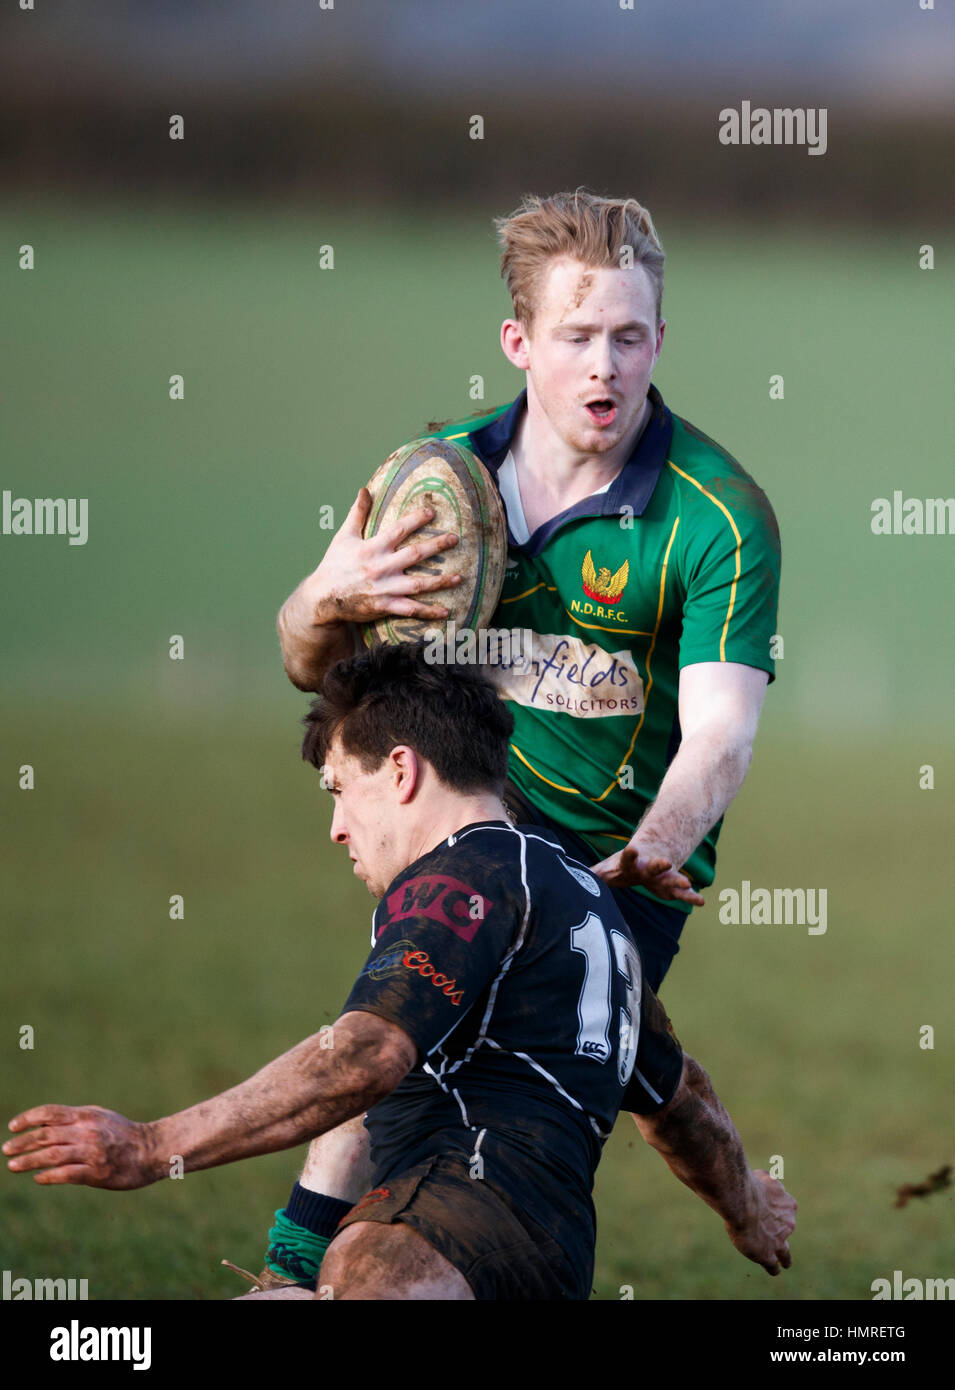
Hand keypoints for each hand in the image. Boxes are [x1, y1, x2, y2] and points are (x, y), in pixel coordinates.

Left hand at [5, 1104, 157, 1189]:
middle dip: (23, 1142)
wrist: (151, 1149)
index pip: (50, 1113)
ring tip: (13, 1165)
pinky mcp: (97, 1172)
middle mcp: (86, 1131)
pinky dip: (48, 1176)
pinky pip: (66, 1174)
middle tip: (7, 1149)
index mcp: (86, 1116)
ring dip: (29, 1160)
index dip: (28, 1119)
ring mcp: (91, 1152)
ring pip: (52, 1155)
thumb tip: (45, 1124)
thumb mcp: (99, 1118)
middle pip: (46, 1135)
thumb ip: (75, 1119)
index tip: (12, 1126)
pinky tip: (38, 1178)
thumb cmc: (123, 1133)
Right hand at [303, 487, 460, 627]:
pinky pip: (410, 610)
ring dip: (440, 581)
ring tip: (459, 577)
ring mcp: (384, 588)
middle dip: (436, 546)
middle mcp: (380, 567)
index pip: (398, 530)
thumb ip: (357, 513)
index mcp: (372, 548)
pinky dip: (428, 612)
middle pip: (414, 555)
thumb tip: (365, 490)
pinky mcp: (385, 606)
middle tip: (455, 539)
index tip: (432, 512)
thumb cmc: (334, 565)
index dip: (416, 519)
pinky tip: (446, 611)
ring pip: (418, 585)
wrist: (322, 598)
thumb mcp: (343, 536)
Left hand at [591, 844, 705, 905]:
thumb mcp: (605, 869)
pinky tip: (701, 903)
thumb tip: (571, 875)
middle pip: (653, 867)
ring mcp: (661, 877)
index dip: (630, 855)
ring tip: (687, 884)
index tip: (632, 849)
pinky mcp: (670, 888)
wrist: (646, 856)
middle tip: (666, 863)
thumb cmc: (620, 867)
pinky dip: (690, 898)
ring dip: (678, 882)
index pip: (628, 859)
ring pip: (670, 879)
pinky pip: (681, 894)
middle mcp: (648, 868)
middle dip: (659, 865)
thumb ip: (592, 874)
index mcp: (631, 863)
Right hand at [726, 1169, 796, 1274]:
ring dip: (784, 1257)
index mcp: (788, 1204)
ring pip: (785, 1253)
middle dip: (781, 1231)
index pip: (787, 1209)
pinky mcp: (767, 1255)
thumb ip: (763, 1180)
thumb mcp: (760, 1176)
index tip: (773, 1212)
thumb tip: (760, 1176)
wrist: (742, 1200)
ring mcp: (779, 1241)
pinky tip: (774, 1270)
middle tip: (772, 1234)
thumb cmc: (748, 1184)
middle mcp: (788, 1223)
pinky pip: (773, 1266)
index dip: (780, 1211)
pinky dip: (773, 1268)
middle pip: (787, 1229)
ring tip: (784, 1263)